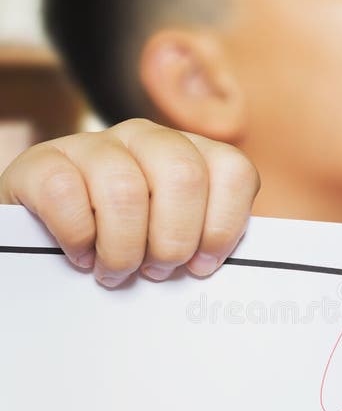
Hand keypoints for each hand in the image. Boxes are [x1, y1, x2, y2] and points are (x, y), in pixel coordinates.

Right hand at [0, 119, 260, 286]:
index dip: (223, 226)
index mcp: (188, 154)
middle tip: (156, 271)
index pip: (232, 172)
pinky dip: (77, 237)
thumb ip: (198, 241)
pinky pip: (67, 193)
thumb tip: (214, 270)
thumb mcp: (166, 238)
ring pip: (126, 189)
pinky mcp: (43, 161)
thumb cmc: (117, 242)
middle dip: (173, 240)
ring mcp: (93, 145)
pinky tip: (80, 254)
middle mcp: (145, 139)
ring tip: (115, 271)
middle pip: (184, 176)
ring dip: (123, 248)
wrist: (41, 232)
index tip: (201, 265)